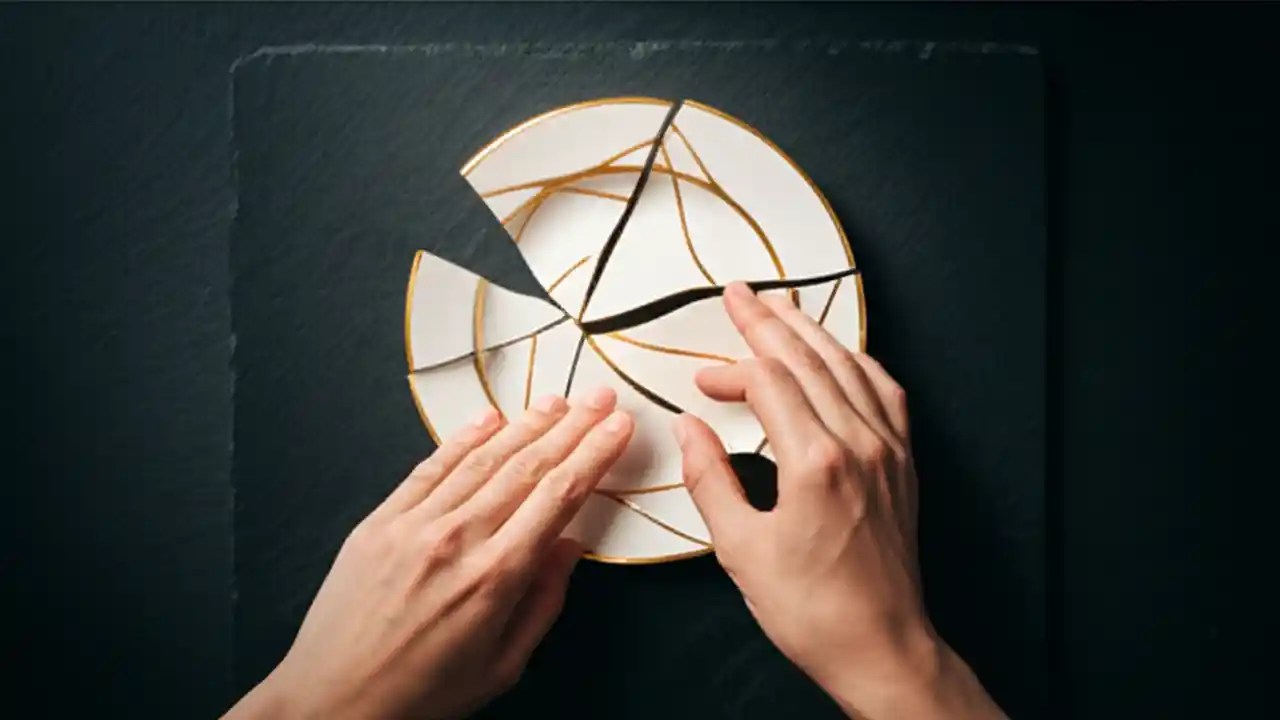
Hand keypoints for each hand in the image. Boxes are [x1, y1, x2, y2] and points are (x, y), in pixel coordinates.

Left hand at [226, 387, 631, 719]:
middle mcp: (457, 540)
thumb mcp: (503, 667)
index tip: (620, 427)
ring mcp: (414, 525)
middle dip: (572, 428)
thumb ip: (543, 602)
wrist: (332, 702)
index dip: (594, 455)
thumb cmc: (422, 695)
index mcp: (495, 577)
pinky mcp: (379, 521)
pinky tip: (489, 419)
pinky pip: (430, 468)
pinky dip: (463, 440)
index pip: (559, 496)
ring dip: (526, 425)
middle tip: (600, 398)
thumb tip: (570, 545)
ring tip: (557, 402)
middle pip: (528, 466)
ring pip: (482, 459)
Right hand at [674, 283, 1002, 719]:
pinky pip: (885, 391)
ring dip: (812, 332)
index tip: (703, 378)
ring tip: (783, 307)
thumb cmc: (814, 610)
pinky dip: (858, 362)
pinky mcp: (904, 463)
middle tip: (740, 294)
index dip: (731, 369)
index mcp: (816, 462)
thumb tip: (688, 430)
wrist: (881, 646)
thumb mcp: (741, 550)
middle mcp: (859, 443)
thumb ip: (711, 480)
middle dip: (769, 322)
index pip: (769, 383)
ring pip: (849, 366)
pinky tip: (843, 356)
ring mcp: (889, 449)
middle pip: (810, 359)